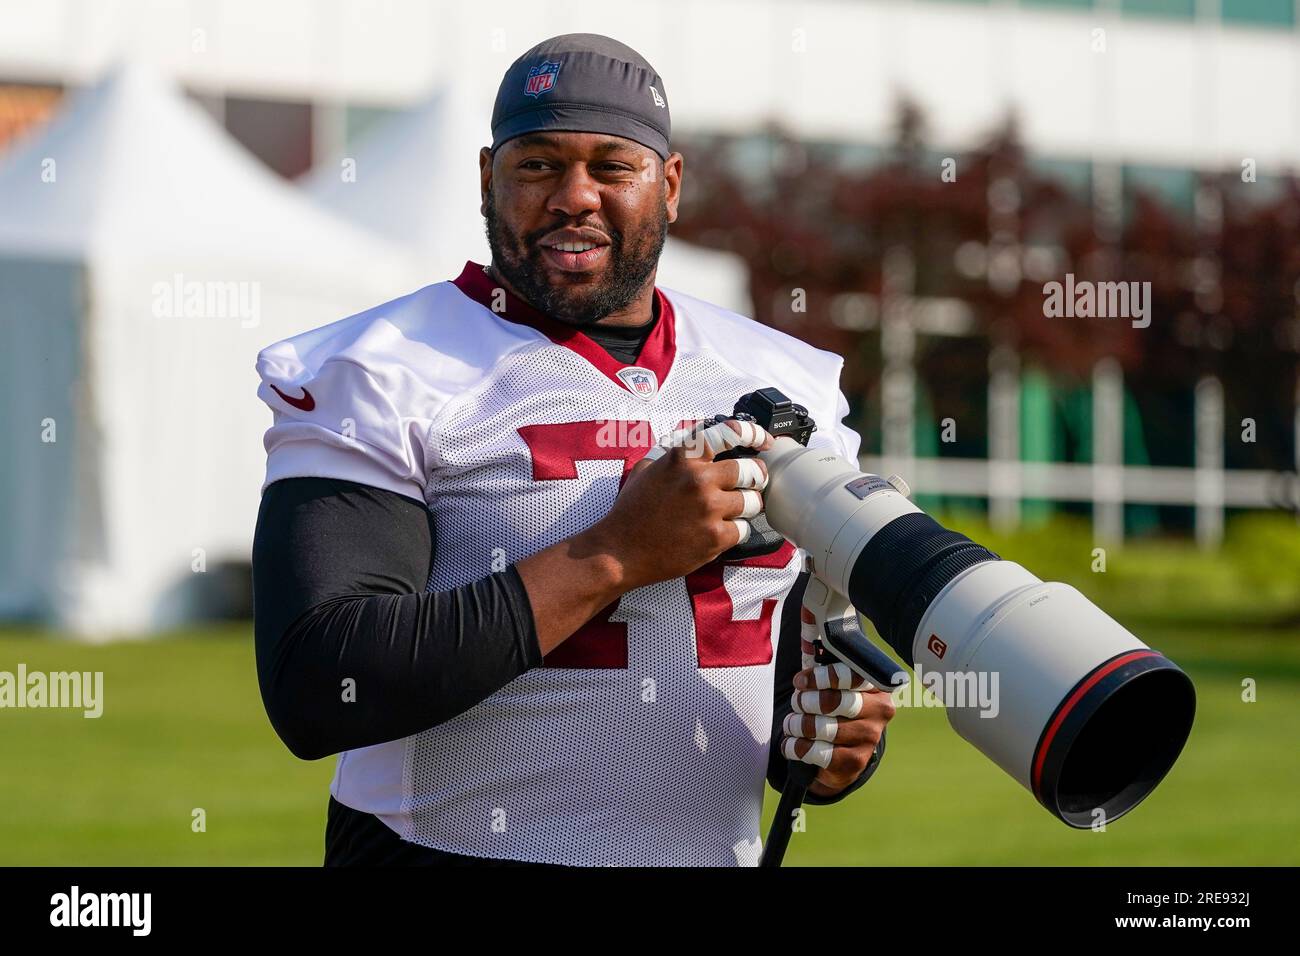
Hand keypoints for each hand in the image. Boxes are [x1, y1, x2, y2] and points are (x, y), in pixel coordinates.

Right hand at [583, 418, 773, 590]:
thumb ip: (675, 451)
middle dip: (755, 476)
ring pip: (753, 502)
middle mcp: (699, 479)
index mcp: (683, 458)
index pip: (730, 433)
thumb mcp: (647, 468)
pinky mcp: (715, 538)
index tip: (764, 441)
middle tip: (752, 482)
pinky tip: (716, 531)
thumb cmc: (631, 511)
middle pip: (751, 470)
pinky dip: (734, 531)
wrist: (620, 551)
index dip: (754, 434)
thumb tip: (698, 439)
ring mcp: (709, 509)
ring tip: (731, 510)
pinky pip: (743, 530)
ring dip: (747, 505)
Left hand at [782, 660, 897, 797]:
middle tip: (796, 704)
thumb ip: (825, 661)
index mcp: (876, 685)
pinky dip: (798, 748)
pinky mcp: (857, 761)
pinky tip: (791, 745)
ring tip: (791, 724)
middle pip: (835, 702)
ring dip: (799, 725)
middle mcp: (880, 711)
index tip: (800, 681)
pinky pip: (821, 753)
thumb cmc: (834, 709)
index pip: (851, 675)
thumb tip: (809, 621)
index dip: (821, 677)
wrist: (842, 755)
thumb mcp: (833, 685)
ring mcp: (870, 737)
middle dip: (806, 702)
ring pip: (825, 728)